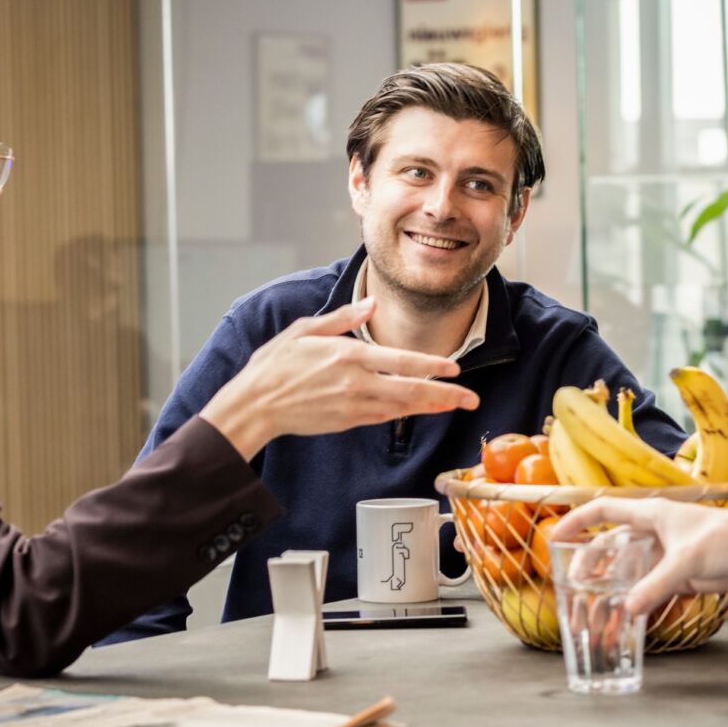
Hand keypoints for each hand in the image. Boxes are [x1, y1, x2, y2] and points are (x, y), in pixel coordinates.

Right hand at [200, 298, 479, 459]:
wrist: (255, 405)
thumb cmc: (275, 365)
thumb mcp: (306, 330)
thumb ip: (343, 318)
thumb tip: (371, 304)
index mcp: (348, 355)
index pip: (401, 361)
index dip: (432, 366)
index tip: (455, 368)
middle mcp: (356, 382)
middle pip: (411, 391)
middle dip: (446, 395)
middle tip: (472, 399)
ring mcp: (353, 405)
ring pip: (403, 408)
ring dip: (433, 407)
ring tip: (457, 405)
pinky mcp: (347, 421)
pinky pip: (385, 417)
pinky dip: (407, 413)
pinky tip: (421, 410)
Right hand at [550, 499, 727, 614]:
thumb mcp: (687, 561)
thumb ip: (655, 585)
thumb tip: (626, 609)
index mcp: (651, 515)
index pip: (604, 510)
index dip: (577, 520)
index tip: (555, 534)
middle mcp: (653, 533)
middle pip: (610, 545)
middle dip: (588, 564)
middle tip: (572, 586)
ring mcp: (665, 555)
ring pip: (627, 569)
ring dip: (610, 587)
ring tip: (592, 607)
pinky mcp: (679, 575)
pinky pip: (648, 588)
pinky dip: (635, 601)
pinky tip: (624, 617)